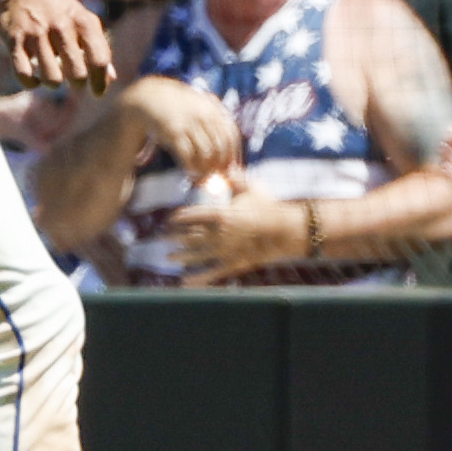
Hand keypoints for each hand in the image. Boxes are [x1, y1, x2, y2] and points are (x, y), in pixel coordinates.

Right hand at [0, 0, 115, 93]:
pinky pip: (24, 75)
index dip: (101, 81)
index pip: (99, 60)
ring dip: (53, 83)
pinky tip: (35, 78)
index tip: (97, 92)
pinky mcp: (14, 40)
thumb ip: (97, 48)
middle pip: (77, 74)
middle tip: (73, 81)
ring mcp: (36, 33)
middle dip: (77, 84)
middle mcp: (61, 25)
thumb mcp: (82, 21)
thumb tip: (110, 79)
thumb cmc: (59, 11)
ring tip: (53, 78)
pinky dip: (31, 83)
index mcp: (82, 20)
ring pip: (51, 78)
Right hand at [120, 75, 240, 177]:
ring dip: (206, 169)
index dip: (233, 154)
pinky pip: (187, 155)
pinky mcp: (173, 132)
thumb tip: (230, 148)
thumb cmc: (176, 107)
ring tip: (203, 176)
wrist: (148, 97)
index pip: (231, 135)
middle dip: (220, 165)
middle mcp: (204, 115)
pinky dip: (191, 167)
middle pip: (220, 146)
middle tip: (216, 176)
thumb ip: (214, 121)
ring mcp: (188, 123)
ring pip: (207, 153)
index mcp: (213, 109)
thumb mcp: (198, 106)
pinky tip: (190, 173)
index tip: (230, 167)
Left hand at [163, 189, 302, 281]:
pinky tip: (185, 282)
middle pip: (192, 236)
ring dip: (182, 256)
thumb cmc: (271, 207)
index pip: (195, 215)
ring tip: (168, 257)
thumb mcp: (253, 189)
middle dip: (175, 237)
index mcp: (223, 215)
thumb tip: (227, 168)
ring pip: (199, 255)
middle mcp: (221, 234)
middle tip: (162, 238)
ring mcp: (228, 251)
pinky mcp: (236, 264)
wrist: (289, 230)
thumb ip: (237, 179)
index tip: (170, 219)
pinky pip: (213, 273)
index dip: (181, 217)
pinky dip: (198, 278)